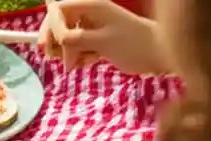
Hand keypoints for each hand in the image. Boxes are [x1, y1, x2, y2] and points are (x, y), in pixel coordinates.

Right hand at [38, 0, 167, 73]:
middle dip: (54, 40)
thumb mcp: (102, 42)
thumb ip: (75, 38)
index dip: (52, 26)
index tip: (56, 45)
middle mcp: (90, 13)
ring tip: (75, 64)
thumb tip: (56, 38)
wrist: (159, 55)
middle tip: (54, 58)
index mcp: (93, 6)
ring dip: (65, 52)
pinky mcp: (96, 40)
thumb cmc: (134, 45)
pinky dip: (76, 56)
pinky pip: (76, 46)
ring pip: (65, 37)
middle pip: (58, 22)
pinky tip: (86, 63)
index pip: (59, 9)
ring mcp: (93, 27)